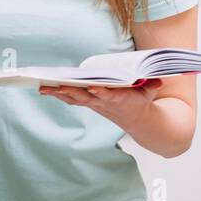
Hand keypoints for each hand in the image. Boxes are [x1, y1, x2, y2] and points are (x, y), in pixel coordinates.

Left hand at [39, 79, 162, 126]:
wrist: (139, 121)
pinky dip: (57, 94)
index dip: (100, 92)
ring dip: (58, 93)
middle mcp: (103, 102)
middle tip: (57, 86)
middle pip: (85, 97)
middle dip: (71, 92)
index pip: (108, 95)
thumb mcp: (149, 93)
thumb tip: (159, 80)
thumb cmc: (142, 100)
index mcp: (120, 99)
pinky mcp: (89, 104)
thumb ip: (152, 85)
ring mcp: (94, 104)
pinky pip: (70, 99)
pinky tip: (44, 89)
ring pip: (73, 99)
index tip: (92, 88)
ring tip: (41, 86)